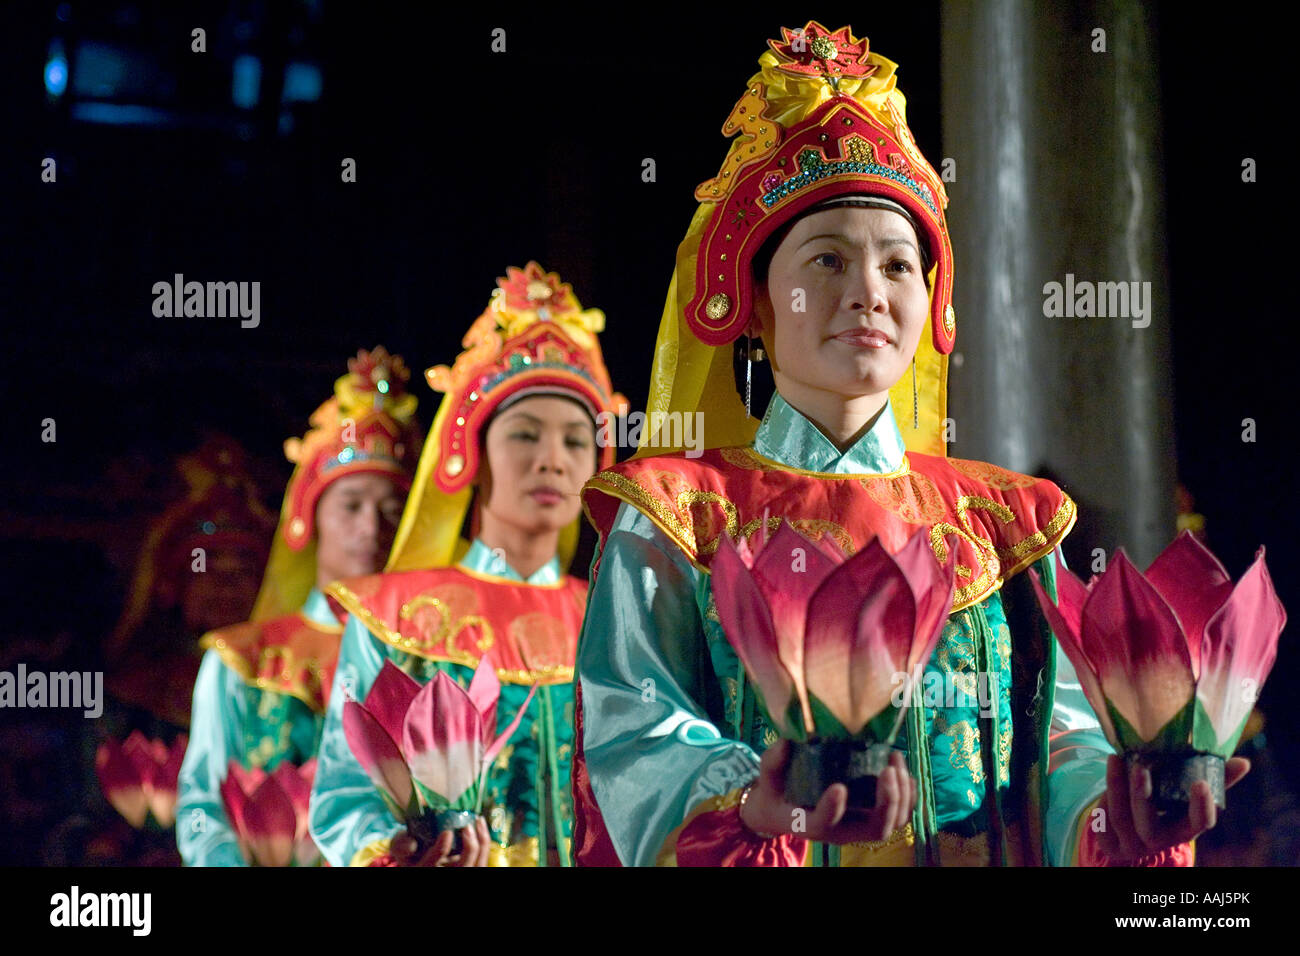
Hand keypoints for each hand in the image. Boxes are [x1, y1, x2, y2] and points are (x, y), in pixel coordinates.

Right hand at [390, 817, 491, 866]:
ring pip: (477, 865)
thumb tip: (412, 843)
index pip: (432, 864)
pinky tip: (480, 824)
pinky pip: (482, 858)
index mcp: (422, 869)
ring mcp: (458, 870)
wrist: (420, 852)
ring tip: (477, 821)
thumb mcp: (399, 846)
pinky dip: (484, 841)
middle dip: (469, 848)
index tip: (446, 832)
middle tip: (467, 826)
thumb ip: (401, 844)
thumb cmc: (410, 848)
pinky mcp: (469, 865)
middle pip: (463, 868)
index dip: (440, 850)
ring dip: (481, 842)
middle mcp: (442, 873)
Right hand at [738, 739, 916, 844]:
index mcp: (810, 824)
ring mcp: (859, 827)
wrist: (786, 810)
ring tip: (895, 760)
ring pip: (893, 822)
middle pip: (875, 828)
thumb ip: (773, 762)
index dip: (833, 809)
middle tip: (888, 769)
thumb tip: (786, 742)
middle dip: (888, 801)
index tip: (838, 787)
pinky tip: (903, 769)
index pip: (824, 824)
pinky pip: (899, 814)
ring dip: (902, 794)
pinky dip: (908, 795)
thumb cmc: (777, 792)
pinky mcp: (870, 817)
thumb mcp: (768, 778)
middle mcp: (840, 831)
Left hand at [1095, 754, 1249, 862]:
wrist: (1132, 828)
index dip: (1201, 807)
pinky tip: (1106, 780)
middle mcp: (1159, 841)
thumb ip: (1213, 778)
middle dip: (1142, 795)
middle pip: (1148, 823)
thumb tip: (1243, 763)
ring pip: (1120, 817)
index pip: (1199, 824)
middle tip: (1140, 766)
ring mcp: (1132, 844)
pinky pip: (1101, 820)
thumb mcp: (1185, 794)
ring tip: (1115, 759)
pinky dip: (1101, 798)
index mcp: (1184, 829)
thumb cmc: (1166, 805)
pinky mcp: (1110, 842)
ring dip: (1115, 786)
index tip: (1201, 783)